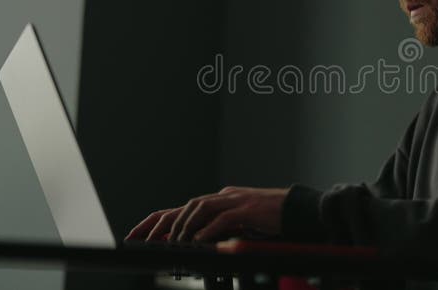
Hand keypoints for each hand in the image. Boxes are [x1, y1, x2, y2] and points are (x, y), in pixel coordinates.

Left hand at [125, 186, 289, 242]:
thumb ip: (221, 229)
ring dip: (184, 225)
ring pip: (200, 207)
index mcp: (222, 200)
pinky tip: (198, 241)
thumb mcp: (242, 224)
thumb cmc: (273, 219)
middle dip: (163, 222)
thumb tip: (198, 242)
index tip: (138, 234)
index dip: (159, 220)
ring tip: (173, 242)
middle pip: (187, 205)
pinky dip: (208, 230)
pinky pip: (222, 218)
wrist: (299, 209)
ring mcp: (236, 201)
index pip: (184, 208)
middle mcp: (225, 197)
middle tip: (144, 238)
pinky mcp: (248, 209)